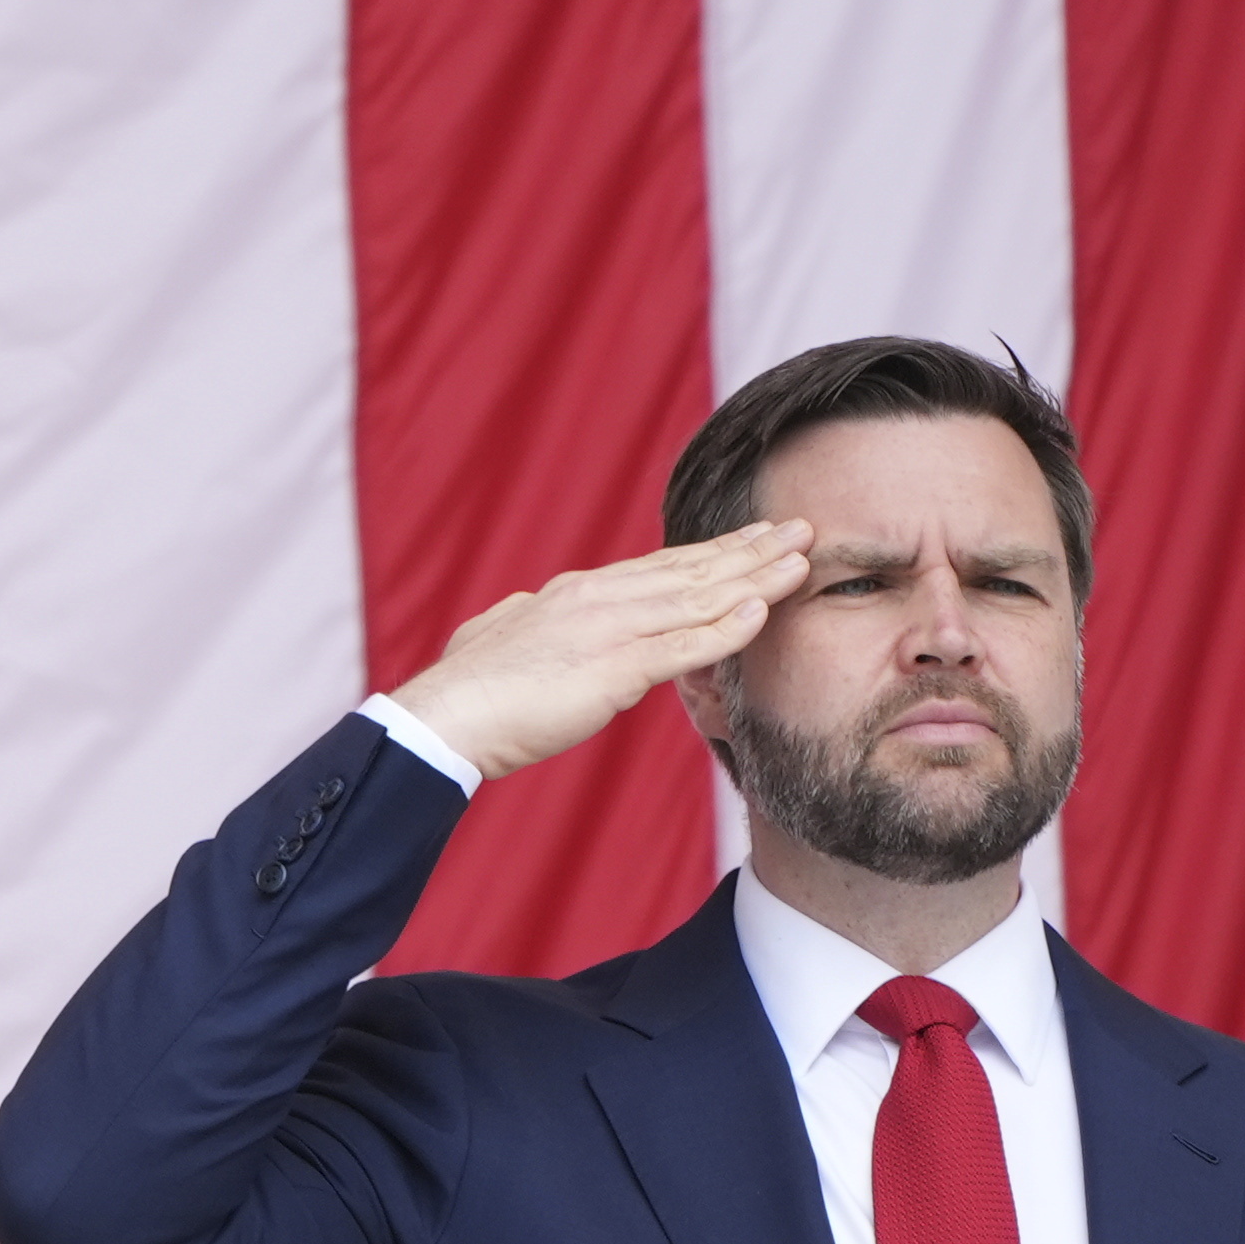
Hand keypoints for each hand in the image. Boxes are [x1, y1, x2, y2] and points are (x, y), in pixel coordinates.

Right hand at [390, 521, 809, 780]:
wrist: (442, 716)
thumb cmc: (464, 687)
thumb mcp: (498, 635)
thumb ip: (523, 619)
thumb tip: (524, 608)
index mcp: (577, 593)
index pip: (663, 566)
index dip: (715, 551)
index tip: (755, 538)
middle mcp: (599, 598)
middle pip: (692, 569)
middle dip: (752, 549)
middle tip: (802, 527)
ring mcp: (608, 630)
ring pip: (698, 597)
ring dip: (756, 578)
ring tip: (802, 560)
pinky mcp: (611, 669)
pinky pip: (682, 645)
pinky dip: (726, 628)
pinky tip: (761, 612)